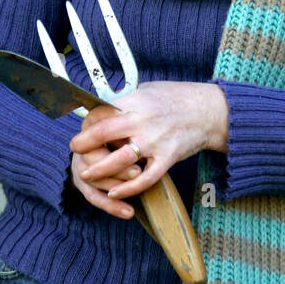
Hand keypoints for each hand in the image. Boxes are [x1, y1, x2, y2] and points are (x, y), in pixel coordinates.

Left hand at [69, 80, 228, 207]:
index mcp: (135, 101)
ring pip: (120, 160)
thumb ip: (126, 101)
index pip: (101, 112)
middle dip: (84, 144)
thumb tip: (103, 107)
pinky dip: (128, 188)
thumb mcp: (147, 90)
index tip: (83, 129)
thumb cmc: (176, 97)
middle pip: (103, 133)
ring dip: (99, 170)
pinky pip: (145, 178)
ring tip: (87, 175)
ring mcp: (155, 141)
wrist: (208, 111)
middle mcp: (142, 121)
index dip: (87, 123)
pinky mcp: (168, 158)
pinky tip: (115, 193)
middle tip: (75, 150)